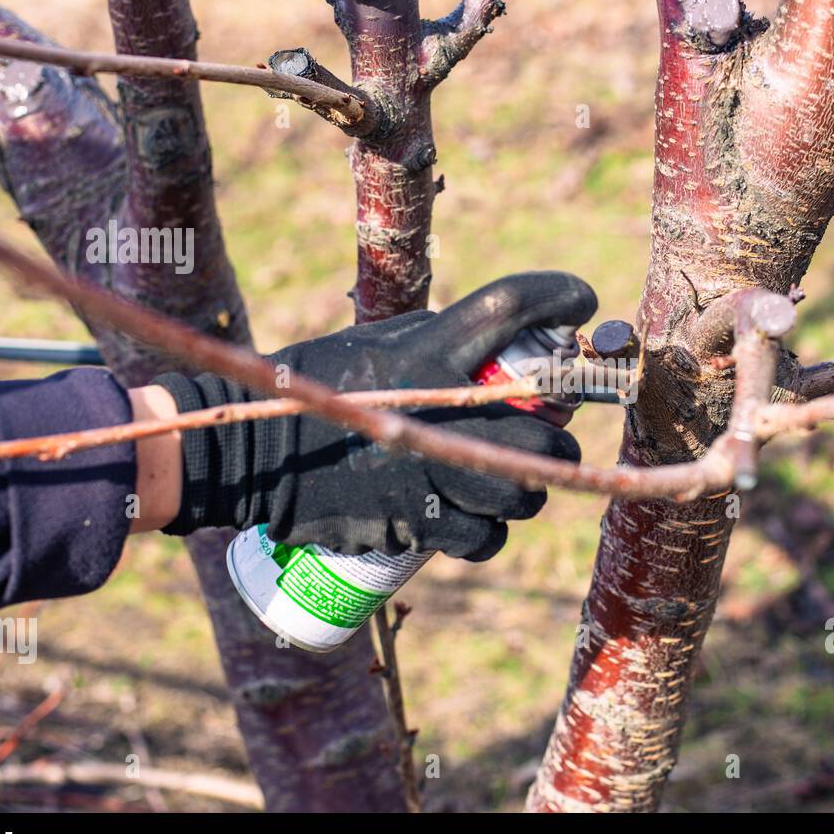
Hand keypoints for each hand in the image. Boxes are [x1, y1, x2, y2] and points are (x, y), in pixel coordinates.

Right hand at [150, 271, 596, 558]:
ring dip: (526, 488)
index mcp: (426, 349)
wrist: (251, 455)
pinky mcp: (418, 520)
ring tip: (507, 478)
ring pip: (524, 492)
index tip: (582, 300)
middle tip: (545, 431)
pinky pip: (486, 537)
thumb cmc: (313, 388)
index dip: (560, 295)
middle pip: (544, 430)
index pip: (511, 307)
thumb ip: (438, 342)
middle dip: (556, 436)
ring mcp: (430, 470)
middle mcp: (436, 406)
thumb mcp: (375, 344)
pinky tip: (475, 518)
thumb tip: (501, 343)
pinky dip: (488, 532)